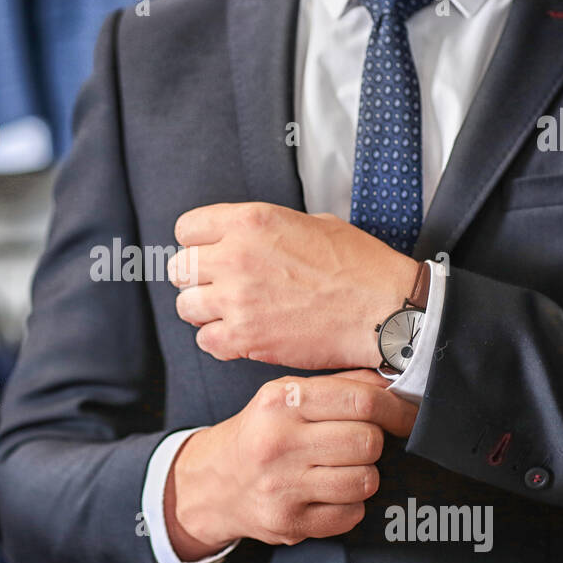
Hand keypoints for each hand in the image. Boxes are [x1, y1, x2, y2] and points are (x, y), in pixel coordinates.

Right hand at [164, 371, 417, 559]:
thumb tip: (394, 386)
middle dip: (374, 443)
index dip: (396, 410)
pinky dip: (350, 505)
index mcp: (282, 400)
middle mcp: (278, 442)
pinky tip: (329, 493)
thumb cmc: (260, 434)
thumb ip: (339, 385)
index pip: (361, 401)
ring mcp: (282, 486)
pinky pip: (351, 514)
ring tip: (343, 469)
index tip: (406, 417)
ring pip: (365, 480)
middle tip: (360, 444)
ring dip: (364, 475)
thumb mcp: (286, 396)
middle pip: (367, 441)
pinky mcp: (288, 522)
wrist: (212, 482)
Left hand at [168, 202, 420, 369]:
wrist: (384, 310)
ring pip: (186, 307)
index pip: (187, 228)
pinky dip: (219, 340)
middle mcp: (236, 257)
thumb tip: (249, 237)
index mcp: (251, 221)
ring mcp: (237, 299)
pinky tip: (241, 334)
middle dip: (197, 278)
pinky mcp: (244, 337)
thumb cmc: (359, 267)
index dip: (198, 242)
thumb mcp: (311, 223)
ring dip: (205, 311)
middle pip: (179, 268)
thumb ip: (268, 228)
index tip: (209, 253)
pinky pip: (205, 340)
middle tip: (221, 286)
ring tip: (232, 312)